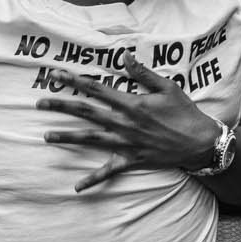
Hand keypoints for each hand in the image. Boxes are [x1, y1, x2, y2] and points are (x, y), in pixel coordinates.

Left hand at [36, 59, 218, 190]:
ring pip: (91, 140)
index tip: (55, 75)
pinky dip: (93, 179)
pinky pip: (109, 171)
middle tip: (40, 102)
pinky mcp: (132, 160)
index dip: (74, 81)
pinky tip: (77, 186)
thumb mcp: (167, 87)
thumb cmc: (185, 113)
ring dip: (67, 138)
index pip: (96, 89)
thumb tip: (124, 55)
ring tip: (46, 136)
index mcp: (132, 104)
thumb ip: (143, 73)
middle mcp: (124, 124)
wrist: (200, 143)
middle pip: (86, 113)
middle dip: (61, 107)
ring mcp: (126, 143)